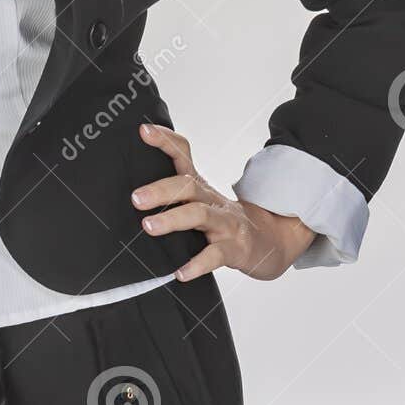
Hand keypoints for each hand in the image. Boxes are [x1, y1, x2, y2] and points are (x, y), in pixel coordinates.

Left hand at [131, 123, 314, 281]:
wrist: (271, 243)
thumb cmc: (225, 223)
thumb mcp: (202, 202)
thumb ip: (174, 194)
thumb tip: (133, 190)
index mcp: (201, 188)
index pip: (184, 155)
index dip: (165, 141)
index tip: (144, 130)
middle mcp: (213, 201)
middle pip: (188, 186)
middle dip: (161, 189)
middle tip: (135, 198)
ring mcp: (226, 225)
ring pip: (200, 215)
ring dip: (173, 220)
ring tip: (148, 226)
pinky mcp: (235, 249)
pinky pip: (215, 255)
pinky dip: (197, 264)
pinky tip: (180, 274)